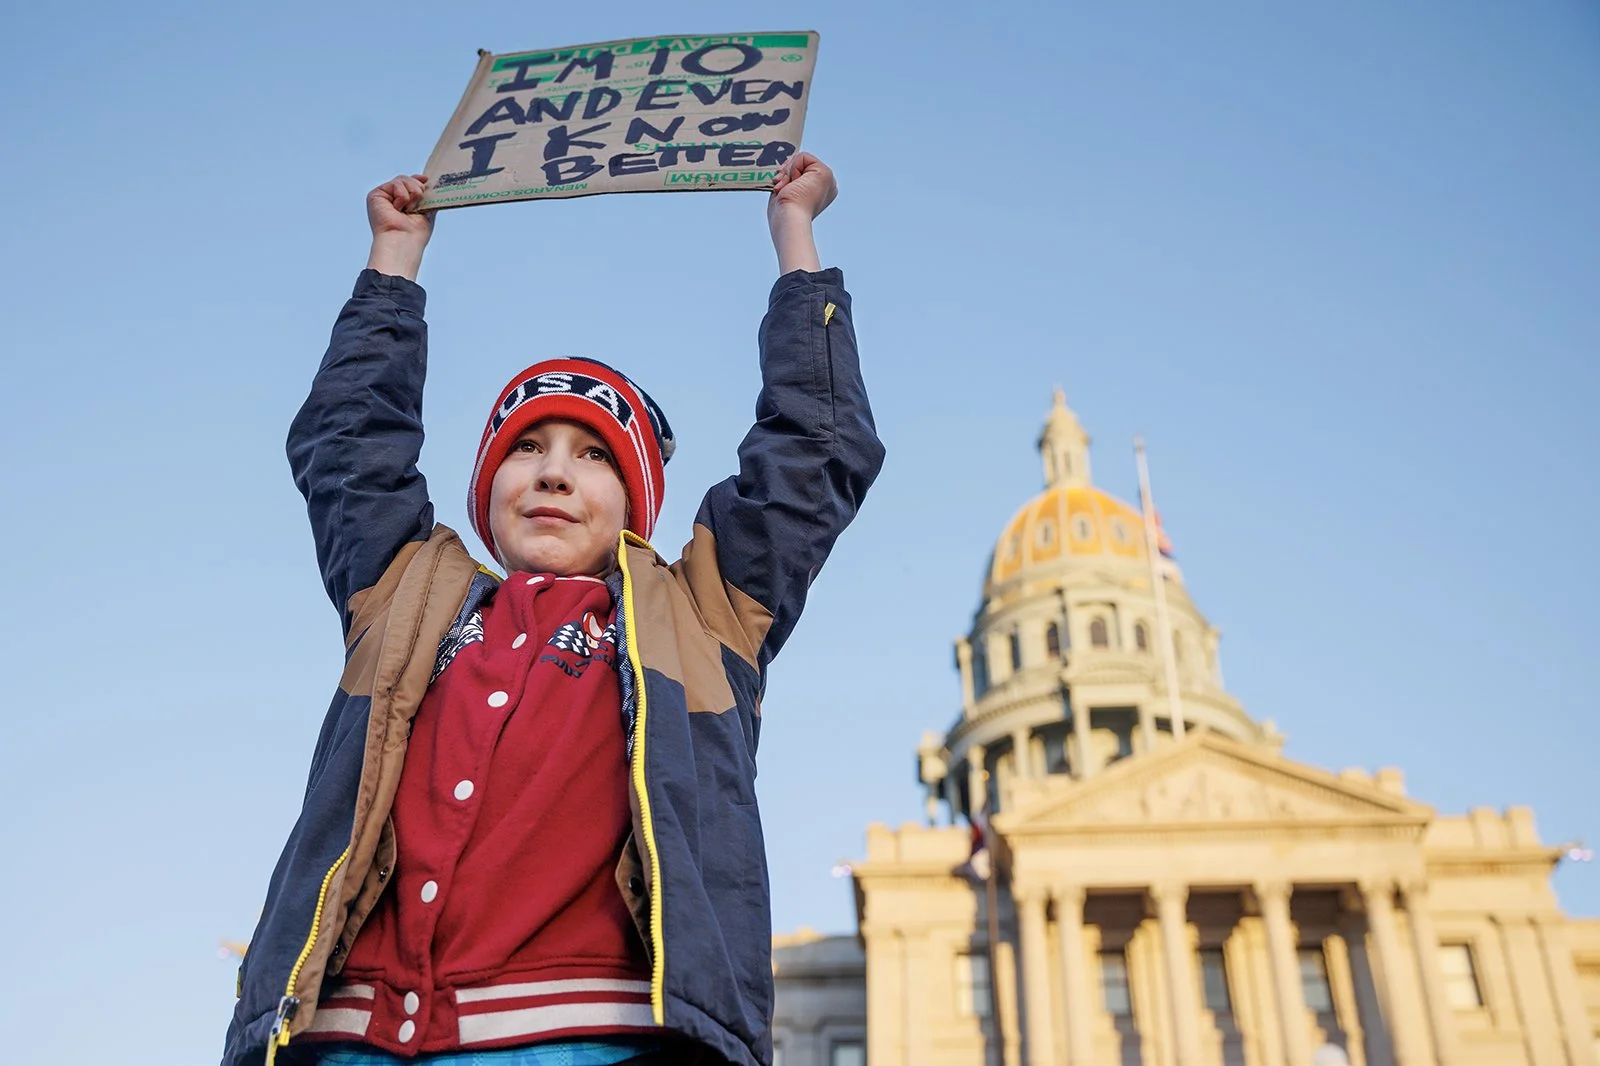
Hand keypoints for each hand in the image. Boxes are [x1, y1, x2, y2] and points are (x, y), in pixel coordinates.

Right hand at [366, 174, 433, 280]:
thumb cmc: (415, 232)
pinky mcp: (376, 195)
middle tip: (416, 205)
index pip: (410, 184)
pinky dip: (402, 196)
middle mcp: (392, 199)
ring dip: (412, 193)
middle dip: (418, 189)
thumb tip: (426, 180)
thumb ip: (426, 195)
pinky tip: (398, 208)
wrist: (404, 240)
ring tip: (408, 209)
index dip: (418, 180)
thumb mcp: (426, 210)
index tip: (426, 180)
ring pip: (403, 180)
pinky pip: (396, 184)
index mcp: (403, 203)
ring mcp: (384, 196)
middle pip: (407, 179)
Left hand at [767, 153, 833, 274]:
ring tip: (786, 188)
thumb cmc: (783, 214)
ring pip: (801, 159)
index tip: (781, 188)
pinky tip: (793, 184)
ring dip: (787, 172)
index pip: (801, 171)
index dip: (788, 175)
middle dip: (786, 172)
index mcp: (820, 192)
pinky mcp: (825, 173)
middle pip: (801, 163)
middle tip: (782, 188)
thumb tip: (784, 171)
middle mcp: (827, 185)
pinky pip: (803, 157)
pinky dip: (792, 169)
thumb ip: (788, 180)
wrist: (789, 219)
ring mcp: (828, 178)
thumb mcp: (785, 192)